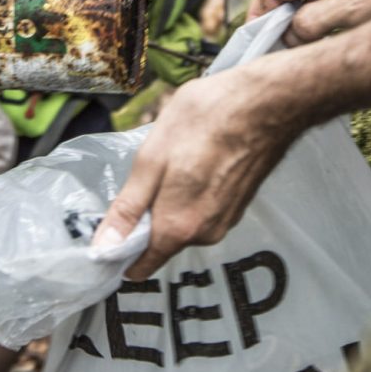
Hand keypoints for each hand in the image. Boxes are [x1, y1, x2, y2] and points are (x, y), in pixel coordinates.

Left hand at [91, 61, 306, 279]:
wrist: (266, 105)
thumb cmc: (206, 121)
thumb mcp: (152, 158)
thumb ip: (128, 208)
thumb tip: (104, 247)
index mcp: (177, 227)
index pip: (141, 266)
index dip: (118, 251)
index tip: (106, 230)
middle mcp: (204, 234)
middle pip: (160, 242)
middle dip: (146, 216)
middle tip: (146, 174)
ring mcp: (225, 221)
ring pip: (182, 224)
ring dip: (170, 201)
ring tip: (176, 160)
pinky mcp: (238, 207)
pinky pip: (202, 211)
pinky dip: (193, 194)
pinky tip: (196, 161)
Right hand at [248, 0, 370, 44]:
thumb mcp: (356, 12)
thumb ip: (313, 25)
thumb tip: (288, 37)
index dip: (261, 21)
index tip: (257, 50)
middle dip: (279, 20)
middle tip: (278, 54)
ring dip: (305, 20)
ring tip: (304, 50)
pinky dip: (326, 15)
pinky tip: (333, 38)